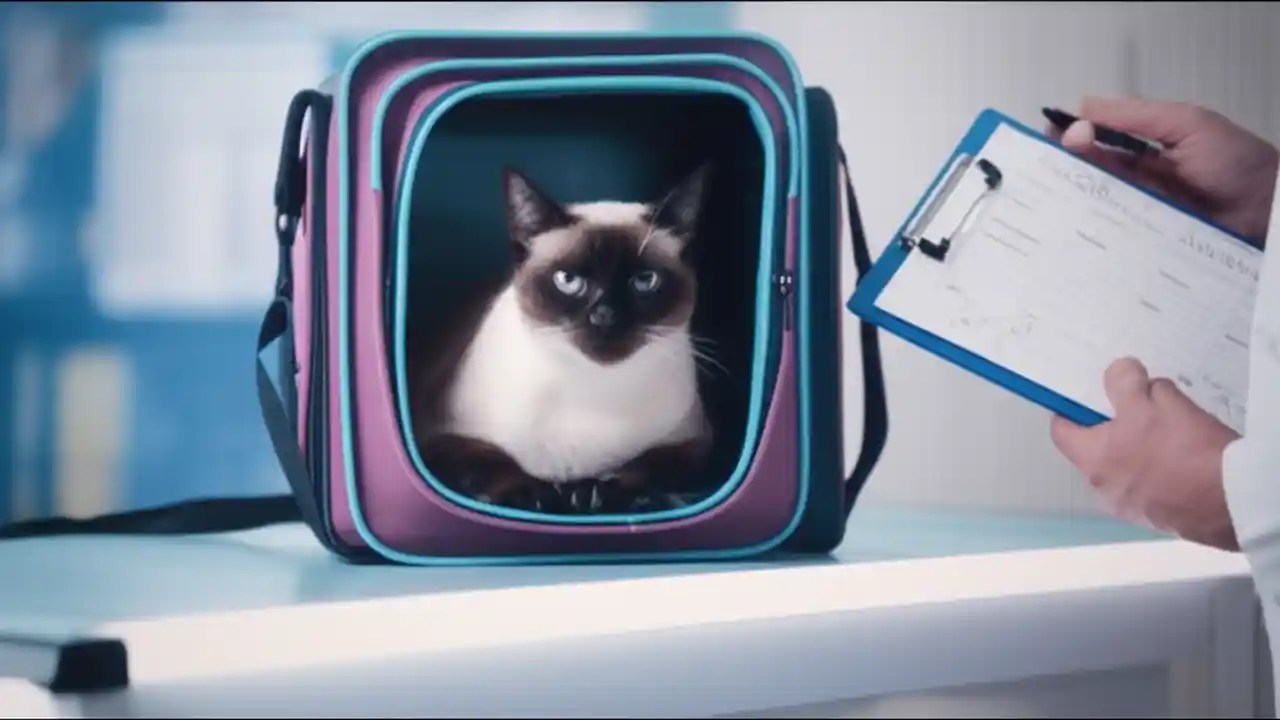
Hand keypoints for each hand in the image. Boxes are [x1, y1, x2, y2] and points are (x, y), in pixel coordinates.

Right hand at [1048, 96, 1278, 243]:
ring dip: (1071, 195)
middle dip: (1063, 165)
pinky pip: (1108, 232)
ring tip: (1050, 193)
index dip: (1071, 134)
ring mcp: (1136, 210)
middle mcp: (1135, 177)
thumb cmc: (1234, 161)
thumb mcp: (1186, 124)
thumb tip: (1082, 108)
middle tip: (1046, 165)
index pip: (1096, 137)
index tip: (1051, 135)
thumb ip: (1135, 115)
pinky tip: (1070, 223)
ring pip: (1093, 200)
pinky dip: (1089, 228)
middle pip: (1088, 170)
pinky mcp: (1139, 240)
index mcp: (1144, 145)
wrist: (1266, 210)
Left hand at [1051, 358, 1240, 550]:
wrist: (1233, 503)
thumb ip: (1126, 383)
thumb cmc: (1187, 451)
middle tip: (1142, 407)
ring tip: (1170, 431)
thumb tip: (1120, 374)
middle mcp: (1104, 487)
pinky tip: (1183, 456)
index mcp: (1093, 459)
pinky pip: (1150, 484)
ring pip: (1126, 466)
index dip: (1072, 409)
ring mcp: (1131, 506)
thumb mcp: (1154, 400)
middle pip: (1097, 447)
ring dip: (1139, 448)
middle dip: (1116, 425)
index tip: (1087, 396)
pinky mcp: (1159, 516)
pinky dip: (1159, 469)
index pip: (1062, 430)